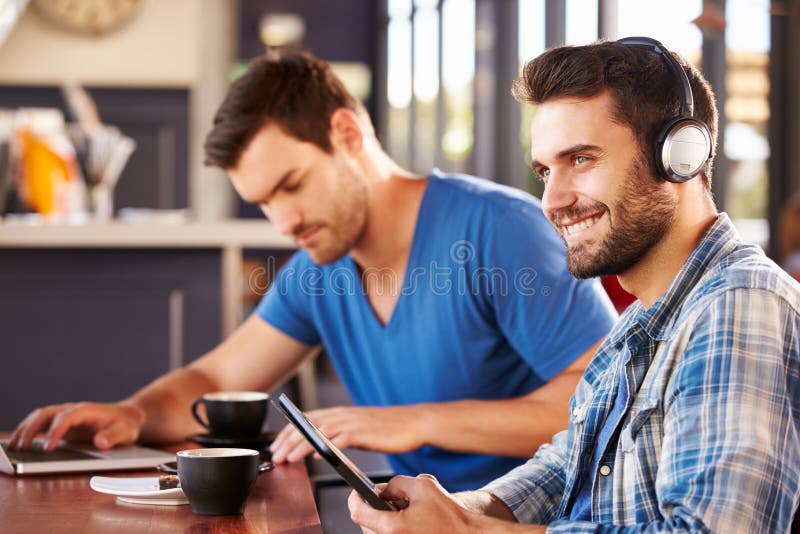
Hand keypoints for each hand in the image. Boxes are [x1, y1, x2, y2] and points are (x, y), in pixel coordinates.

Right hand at [8, 401, 144, 451]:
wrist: (127, 417)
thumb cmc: (125, 425)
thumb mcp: (125, 432)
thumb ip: (113, 437)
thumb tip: (100, 442)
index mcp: (87, 410)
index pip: (66, 418)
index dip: (55, 432)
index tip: (48, 448)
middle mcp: (73, 410)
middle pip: (47, 413)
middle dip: (32, 429)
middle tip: (21, 448)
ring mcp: (65, 415)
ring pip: (40, 416)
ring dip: (25, 429)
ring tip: (14, 447)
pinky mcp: (61, 423)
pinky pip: (41, 423)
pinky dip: (28, 430)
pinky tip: (19, 444)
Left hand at [269, 405, 424, 462]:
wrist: (412, 422)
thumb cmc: (387, 428)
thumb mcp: (356, 428)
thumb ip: (337, 435)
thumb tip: (317, 448)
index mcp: (339, 413)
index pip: (305, 419)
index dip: (287, 432)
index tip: (275, 446)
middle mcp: (343, 415)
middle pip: (308, 425)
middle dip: (288, 441)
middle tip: (276, 455)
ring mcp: (353, 422)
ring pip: (321, 431)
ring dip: (302, 445)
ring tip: (289, 458)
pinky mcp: (365, 432)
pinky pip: (342, 439)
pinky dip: (328, 446)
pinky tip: (317, 455)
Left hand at [348, 474, 477, 533]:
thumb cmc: (449, 514)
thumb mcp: (423, 485)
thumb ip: (396, 483)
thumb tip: (381, 490)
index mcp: (392, 527)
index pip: (357, 512)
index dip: (355, 498)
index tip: (358, 490)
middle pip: (364, 523)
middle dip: (372, 507)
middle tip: (387, 497)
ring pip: (375, 531)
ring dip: (382, 518)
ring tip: (403, 510)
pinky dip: (392, 527)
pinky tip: (409, 521)